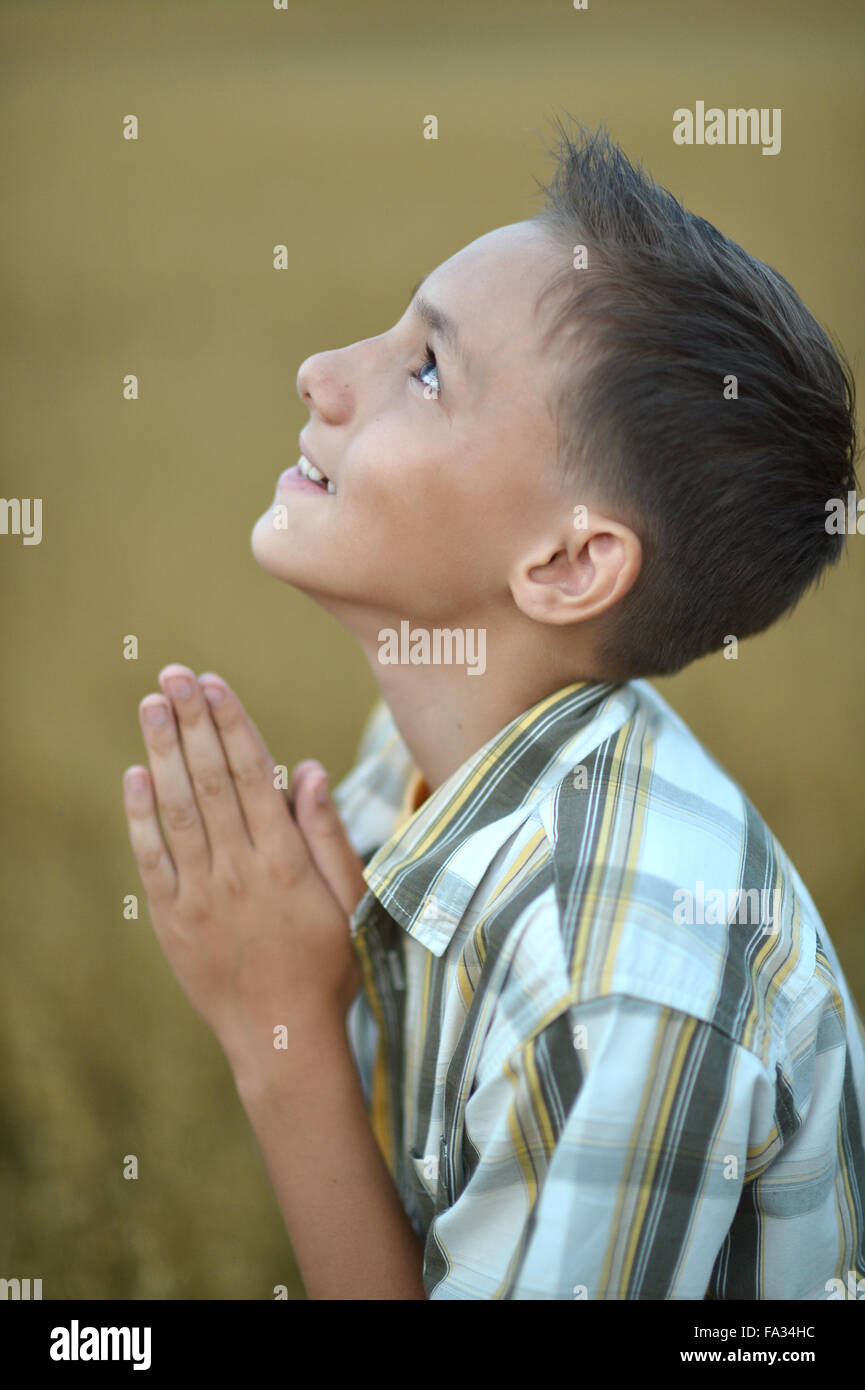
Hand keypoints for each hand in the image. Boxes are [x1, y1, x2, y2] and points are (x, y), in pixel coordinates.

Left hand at [122, 665, 365, 1072]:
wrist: (283, 1038)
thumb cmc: (327, 965)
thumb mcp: (350, 898)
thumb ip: (327, 833)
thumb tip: (309, 769)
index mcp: (286, 860)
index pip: (254, 775)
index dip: (231, 724)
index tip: (213, 683)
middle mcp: (240, 869)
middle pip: (211, 780)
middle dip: (191, 722)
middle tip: (172, 675)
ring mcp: (202, 894)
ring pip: (178, 810)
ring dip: (162, 753)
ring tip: (150, 705)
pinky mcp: (172, 920)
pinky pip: (152, 860)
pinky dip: (141, 817)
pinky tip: (134, 777)